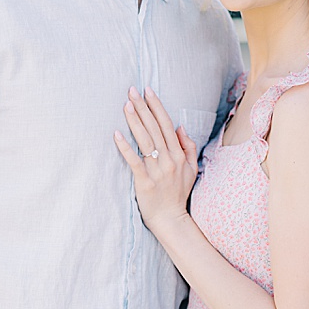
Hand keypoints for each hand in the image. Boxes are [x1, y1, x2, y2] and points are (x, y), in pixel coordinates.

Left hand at [114, 87, 198, 235]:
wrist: (171, 218)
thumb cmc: (178, 192)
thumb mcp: (192, 169)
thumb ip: (188, 147)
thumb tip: (180, 127)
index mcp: (179, 154)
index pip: (166, 124)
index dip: (157, 106)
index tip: (148, 90)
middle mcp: (169, 159)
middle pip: (154, 128)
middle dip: (143, 107)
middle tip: (132, 90)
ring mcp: (157, 170)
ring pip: (145, 140)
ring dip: (135, 121)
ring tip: (126, 105)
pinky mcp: (144, 181)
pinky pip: (134, 160)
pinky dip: (125, 147)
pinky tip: (116, 134)